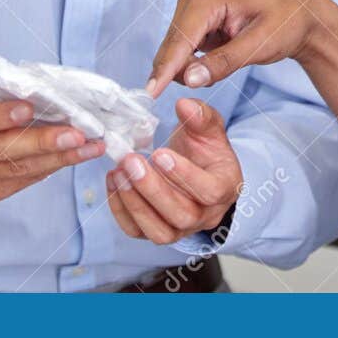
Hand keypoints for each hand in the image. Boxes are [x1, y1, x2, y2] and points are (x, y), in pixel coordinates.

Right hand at [0, 86, 104, 201]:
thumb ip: (2, 86)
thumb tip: (45, 88)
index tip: (29, 108)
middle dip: (42, 142)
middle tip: (76, 134)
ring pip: (17, 169)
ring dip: (58, 158)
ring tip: (90, 147)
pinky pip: (22, 180)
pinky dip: (51, 167)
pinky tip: (73, 156)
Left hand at [106, 98, 242, 244]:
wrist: (196, 168)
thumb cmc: (204, 149)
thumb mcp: (209, 128)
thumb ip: (200, 116)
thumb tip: (184, 105)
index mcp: (224, 188)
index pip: (209, 191)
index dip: (184, 175)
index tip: (160, 153)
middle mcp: (205, 216)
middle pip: (182, 215)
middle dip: (152, 189)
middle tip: (131, 161)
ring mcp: (181, 228)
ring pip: (159, 232)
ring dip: (134, 203)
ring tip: (118, 172)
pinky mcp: (157, 231)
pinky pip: (137, 231)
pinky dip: (120, 209)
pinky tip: (113, 181)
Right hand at [145, 0, 331, 97]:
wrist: (297, 14)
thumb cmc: (285, 22)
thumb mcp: (260, 45)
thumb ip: (224, 63)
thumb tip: (189, 79)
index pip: (178, 40)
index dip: (165, 69)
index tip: (149, 94)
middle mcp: (192, 1)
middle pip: (171, 48)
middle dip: (182, 71)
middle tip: (223, 70)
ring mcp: (191, 13)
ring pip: (173, 53)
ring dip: (191, 69)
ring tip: (231, 60)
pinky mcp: (194, 26)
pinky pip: (182, 54)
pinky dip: (194, 66)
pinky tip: (219, 61)